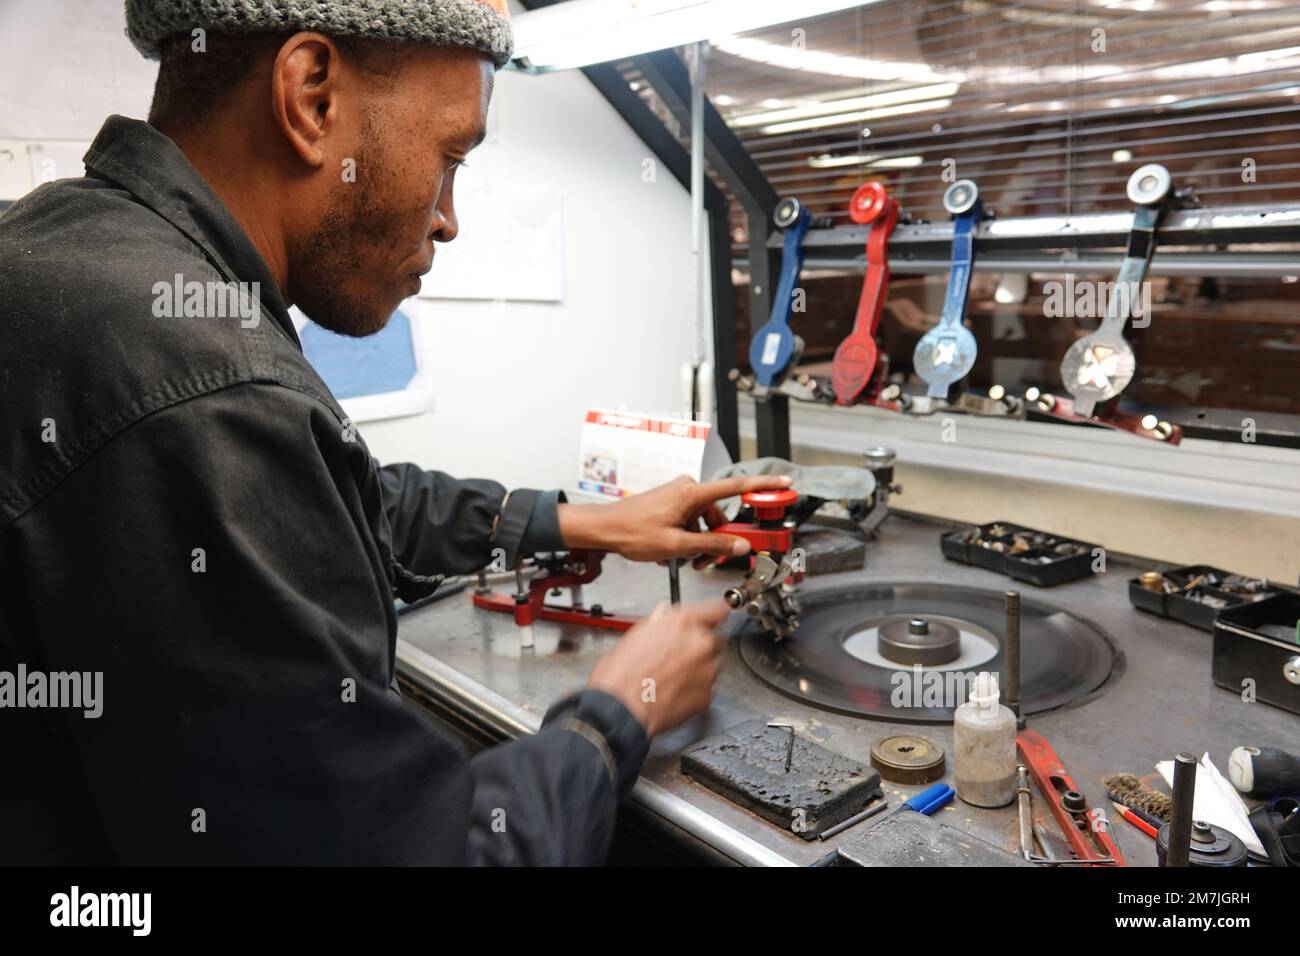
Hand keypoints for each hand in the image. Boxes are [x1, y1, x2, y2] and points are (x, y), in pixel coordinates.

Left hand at [557, 474, 792, 564]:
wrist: (604, 528)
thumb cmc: (632, 532)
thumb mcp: (677, 545)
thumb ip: (711, 545)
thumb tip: (738, 545)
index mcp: (692, 493)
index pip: (736, 486)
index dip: (763, 484)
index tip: (783, 483)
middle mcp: (687, 489)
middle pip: (719, 515)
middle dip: (716, 540)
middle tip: (706, 560)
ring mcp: (678, 496)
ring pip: (704, 522)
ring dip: (699, 543)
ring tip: (683, 559)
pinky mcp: (671, 504)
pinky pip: (691, 522)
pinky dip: (688, 538)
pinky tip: (672, 552)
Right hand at [587, 599, 728, 736]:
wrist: (620, 707)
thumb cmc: (622, 673)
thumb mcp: (635, 636)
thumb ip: (659, 622)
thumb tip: (663, 616)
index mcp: (683, 623)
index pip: (717, 610)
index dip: (715, 615)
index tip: (715, 618)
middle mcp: (700, 643)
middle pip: (714, 640)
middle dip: (700, 647)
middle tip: (677, 657)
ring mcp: (707, 671)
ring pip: (710, 666)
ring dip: (697, 670)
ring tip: (671, 678)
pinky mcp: (707, 695)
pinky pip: (705, 690)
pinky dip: (694, 691)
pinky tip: (674, 693)